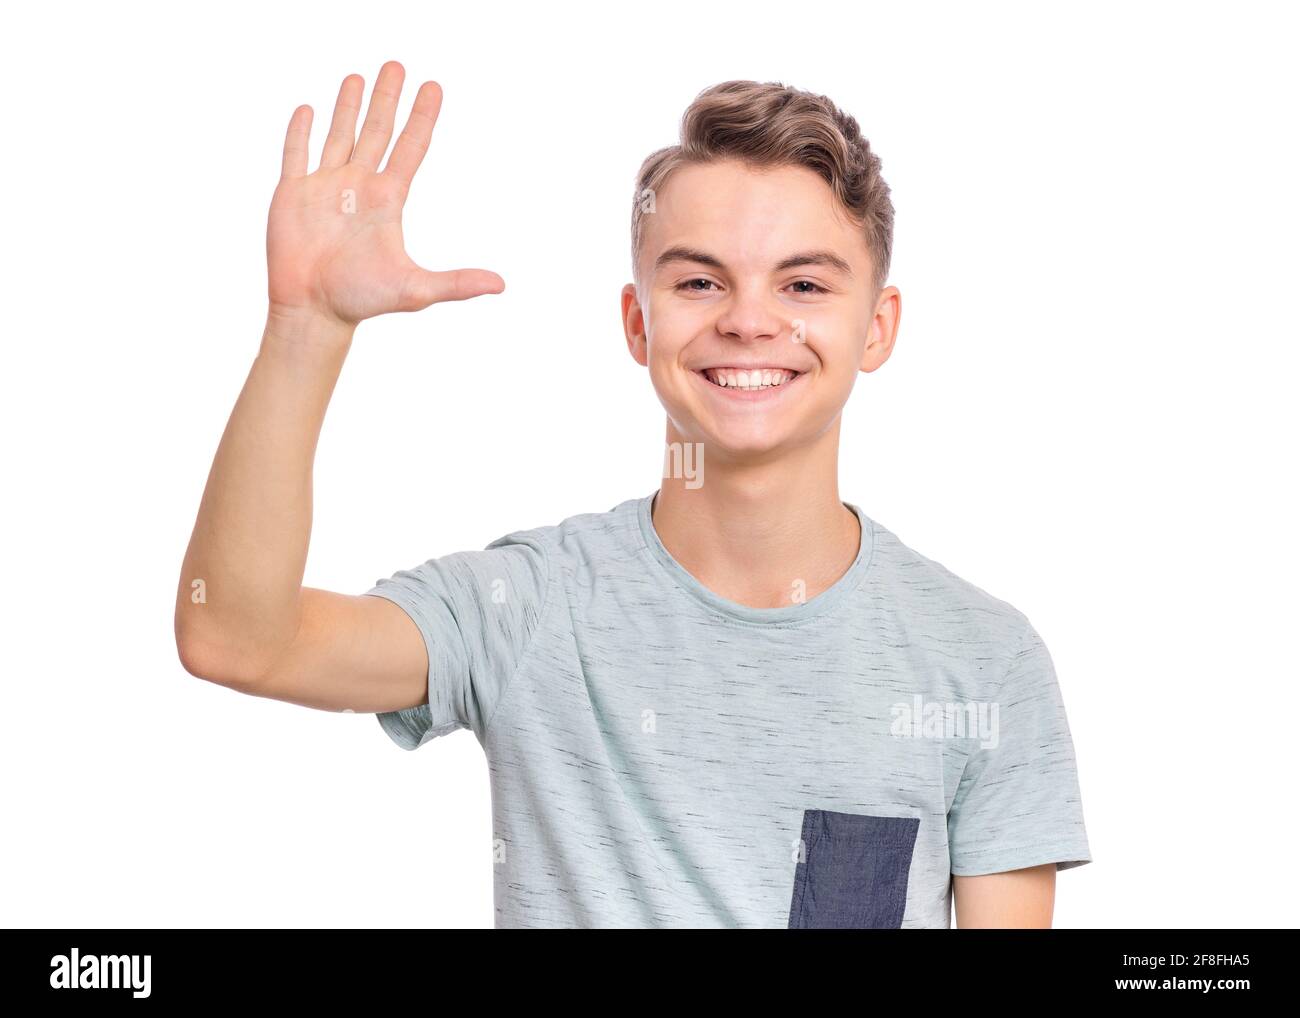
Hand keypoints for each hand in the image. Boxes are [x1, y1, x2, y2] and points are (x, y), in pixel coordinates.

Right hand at [267, 61, 502, 328]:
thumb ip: (457, 283)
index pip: (410, 147)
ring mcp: (325, 188)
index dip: (422, 117)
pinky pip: (296, 155)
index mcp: (387, 199)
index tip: (434, 87)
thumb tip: (501, 285)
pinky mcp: (292, 194)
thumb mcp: (415, 289)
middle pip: (377, 131)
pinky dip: (300, 133)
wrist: (314, 311)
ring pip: (339, 135)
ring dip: (348, 106)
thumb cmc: (362, 301)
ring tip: (357, 77)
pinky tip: (308, 110)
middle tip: (397, 65)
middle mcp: (358, 187)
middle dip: (387, 98)